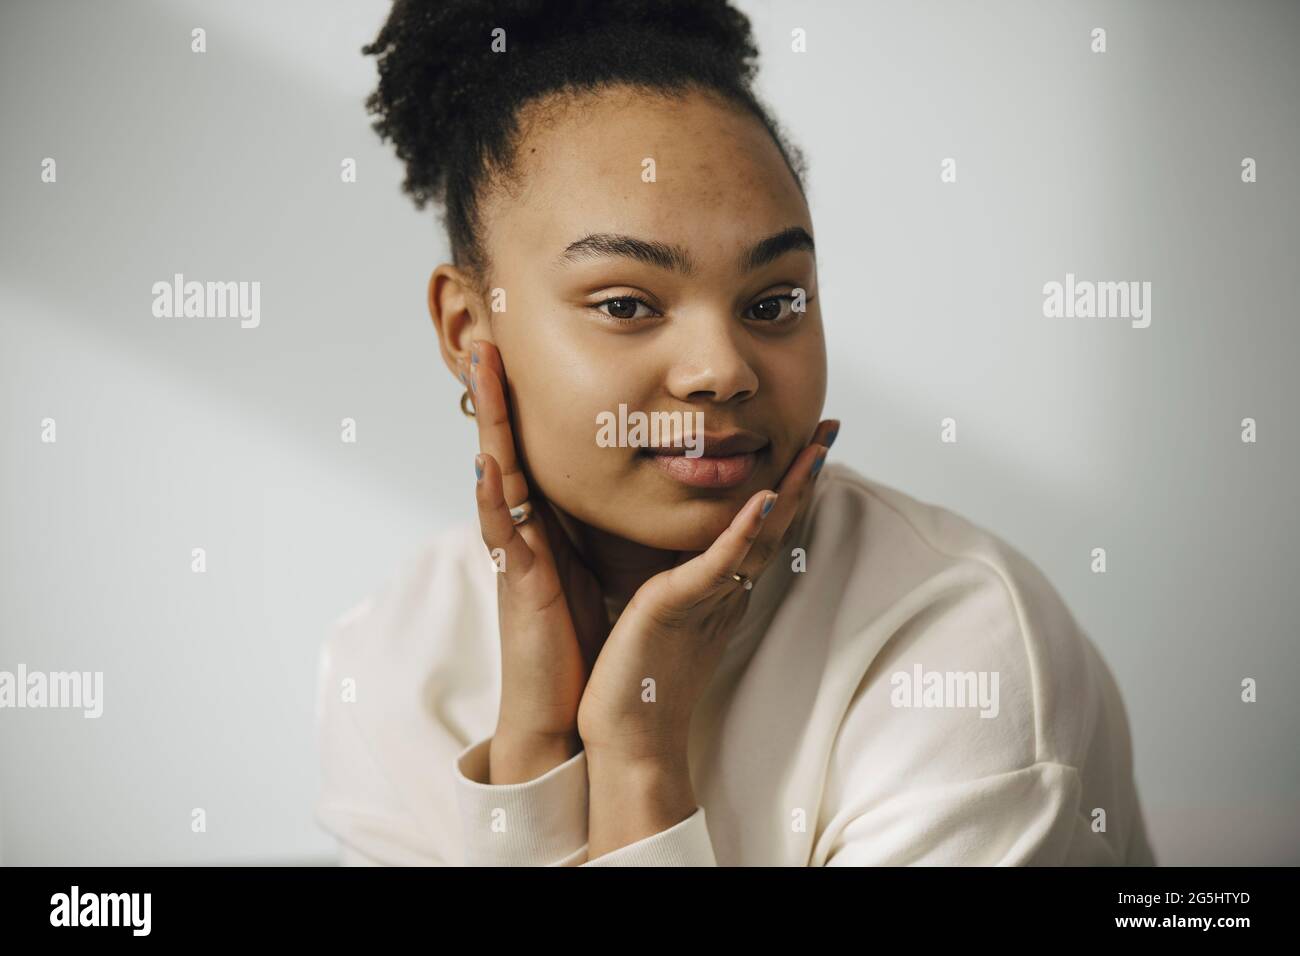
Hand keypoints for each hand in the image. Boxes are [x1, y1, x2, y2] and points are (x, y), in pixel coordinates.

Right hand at [465, 339, 610, 781]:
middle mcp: (525, 529)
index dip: (526, 399)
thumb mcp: (600, 568)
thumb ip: (606, 527)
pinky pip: (501, 530)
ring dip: (488, 419)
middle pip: (508, 445)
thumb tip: (642, 486)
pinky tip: (486, 461)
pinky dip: (491, 494)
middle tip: (487, 333)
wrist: (566, 708)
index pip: (535, 447)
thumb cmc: (584, 640)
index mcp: (548, 524)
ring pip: (496, 472)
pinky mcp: (518, 582)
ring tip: (480, 367)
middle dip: (497, 391)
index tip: (521, 348)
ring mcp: (516, 551)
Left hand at [575, 418, 839, 769]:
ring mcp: (710, 596)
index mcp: (720, 586)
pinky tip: (765, 497)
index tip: (813, 443)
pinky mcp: (683, 605)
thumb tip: (679, 551)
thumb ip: (677, 580)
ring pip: (761, 535)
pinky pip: (721, 562)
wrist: (627, 733)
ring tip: (815, 448)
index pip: (764, 525)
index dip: (791, 484)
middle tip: (830, 430)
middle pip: (776, 522)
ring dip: (791, 489)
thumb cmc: (635, 676)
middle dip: (804, 475)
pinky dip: (745, 529)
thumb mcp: (660, 611)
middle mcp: (725, 589)